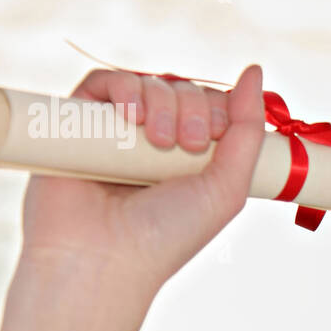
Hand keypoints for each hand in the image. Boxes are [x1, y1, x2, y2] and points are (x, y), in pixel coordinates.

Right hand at [18, 65, 265, 298]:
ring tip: (157, 140)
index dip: (219, 109)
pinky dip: (124, 87)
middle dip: (194, 108)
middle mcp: (153, 142)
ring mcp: (116, 132)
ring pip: (148, 83)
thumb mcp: (226, 188)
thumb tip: (254, 71)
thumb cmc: (167, 234)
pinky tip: (131, 116)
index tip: (214, 140)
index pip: (212, 105)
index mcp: (190, 158)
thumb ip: (247, 131)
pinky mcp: (76, 124)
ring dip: (163, 102)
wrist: (103, 258)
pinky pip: (102, 82)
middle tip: (189, 145)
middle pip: (183, 90)